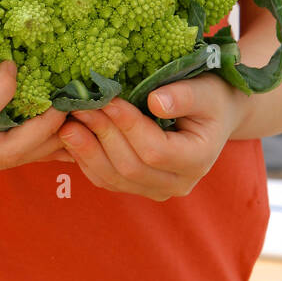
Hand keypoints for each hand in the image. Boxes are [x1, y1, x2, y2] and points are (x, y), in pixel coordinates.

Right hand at [0, 42, 69, 177]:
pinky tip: (64, 133)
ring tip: (78, 119)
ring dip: (47, 143)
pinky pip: (8, 159)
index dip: (4, 87)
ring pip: (12, 161)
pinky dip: (37, 147)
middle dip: (43, 130)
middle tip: (69, 105)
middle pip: (6, 152)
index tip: (13, 63)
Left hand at [56, 74, 246, 200]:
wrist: (212, 115)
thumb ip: (185, 96)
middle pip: (131, 167)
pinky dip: (86, 160)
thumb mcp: (206, 90)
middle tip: (80, 107)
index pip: (155, 151)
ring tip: (69, 122)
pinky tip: (73, 137)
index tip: (108, 100)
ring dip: (87, 150)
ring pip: (113, 179)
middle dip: (102, 135)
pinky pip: (106, 181)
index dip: (128, 126)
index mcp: (198, 159)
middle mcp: (179, 183)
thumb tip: (155, 102)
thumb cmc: (210, 97)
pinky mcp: (139, 187)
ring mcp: (157, 190)